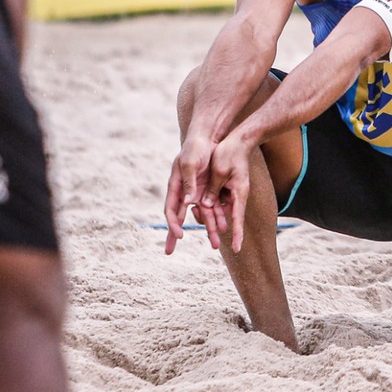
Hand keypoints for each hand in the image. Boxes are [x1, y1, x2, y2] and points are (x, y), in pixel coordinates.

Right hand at [163, 132, 222, 254]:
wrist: (208, 139)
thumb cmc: (195, 149)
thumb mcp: (190, 163)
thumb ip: (189, 182)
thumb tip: (187, 202)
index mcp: (175, 187)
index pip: (171, 210)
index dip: (173, 224)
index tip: (179, 236)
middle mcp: (184, 193)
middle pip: (179, 218)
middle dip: (175, 235)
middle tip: (168, 252)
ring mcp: (196, 193)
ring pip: (201, 216)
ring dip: (207, 230)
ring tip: (214, 246)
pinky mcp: (209, 191)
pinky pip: (213, 207)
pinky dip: (218, 217)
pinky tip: (223, 228)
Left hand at [203, 133, 252, 252]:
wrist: (239, 139)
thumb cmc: (230, 152)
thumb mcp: (219, 171)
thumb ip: (212, 190)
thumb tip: (204, 206)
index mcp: (239, 193)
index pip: (237, 218)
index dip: (237, 234)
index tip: (237, 248)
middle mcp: (236, 196)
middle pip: (226, 218)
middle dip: (218, 231)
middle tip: (214, 247)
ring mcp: (230, 192)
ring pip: (218, 211)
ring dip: (210, 219)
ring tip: (203, 230)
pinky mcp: (224, 188)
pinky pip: (215, 201)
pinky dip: (208, 206)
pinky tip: (197, 209)